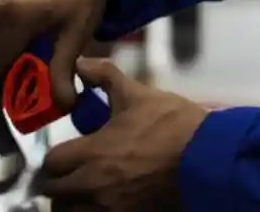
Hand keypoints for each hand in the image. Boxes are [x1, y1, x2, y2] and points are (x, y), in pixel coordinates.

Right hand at [0, 0, 110, 109]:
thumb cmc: (82, 1)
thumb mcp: (75, 38)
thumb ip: (63, 73)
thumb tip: (64, 106)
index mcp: (12, 19)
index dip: (10, 89)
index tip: (28, 98)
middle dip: (10, 74)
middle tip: (35, 78)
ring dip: (7, 59)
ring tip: (33, 60)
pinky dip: (4, 43)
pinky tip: (26, 44)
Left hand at [37, 59, 208, 210]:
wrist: (209, 156)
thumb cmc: (172, 124)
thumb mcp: (137, 94)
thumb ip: (104, 76)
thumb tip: (81, 62)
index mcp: (92, 153)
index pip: (51, 163)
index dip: (56, 158)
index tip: (66, 153)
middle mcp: (94, 185)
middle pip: (55, 194)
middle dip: (60, 182)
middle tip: (71, 173)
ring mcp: (111, 208)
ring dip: (73, 202)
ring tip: (84, 191)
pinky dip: (93, 211)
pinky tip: (105, 200)